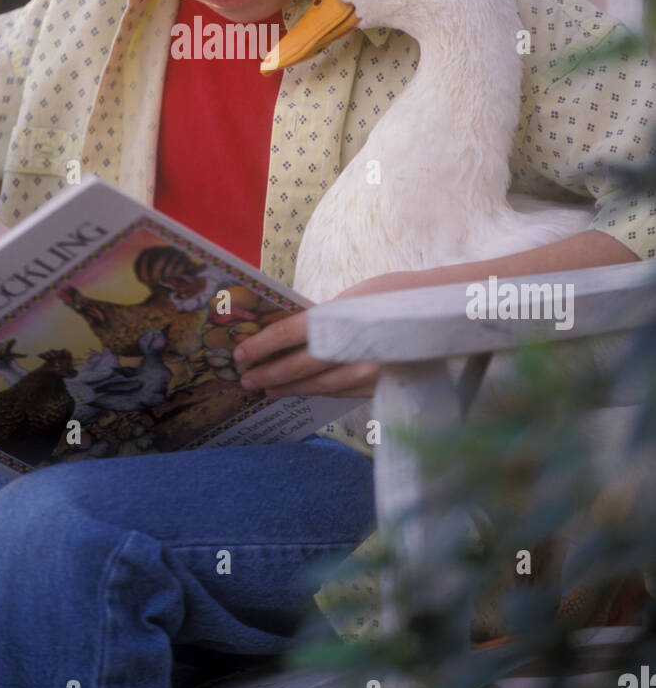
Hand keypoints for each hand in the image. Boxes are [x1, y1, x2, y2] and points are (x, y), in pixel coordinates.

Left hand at [232, 271, 429, 398]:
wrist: (445, 311)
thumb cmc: (397, 294)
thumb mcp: (356, 297)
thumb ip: (325, 317)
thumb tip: (291, 333)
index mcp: (343, 318)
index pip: (290, 334)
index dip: (261, 346)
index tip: (240, 353)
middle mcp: (354, 350)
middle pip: (301, 367)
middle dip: (270, 374)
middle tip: (246, 379)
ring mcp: (370, 373)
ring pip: (320, 386)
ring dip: (290, 388)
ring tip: (266, 388)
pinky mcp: (381, 388)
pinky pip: (341, 393)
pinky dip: (318, 391)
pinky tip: (302, 391)